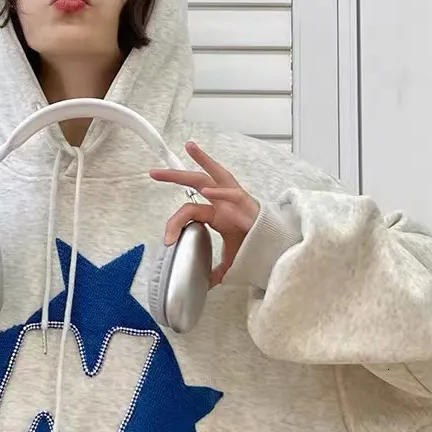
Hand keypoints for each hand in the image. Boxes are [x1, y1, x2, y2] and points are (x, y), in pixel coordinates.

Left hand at [150, 141, 259, 287]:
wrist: (278, 247)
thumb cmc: (255, 245)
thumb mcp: (232, 258)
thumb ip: (218, 269)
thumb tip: (207, 284)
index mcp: (216, 213)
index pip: (190, 209)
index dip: (175, 223)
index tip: (167, 239)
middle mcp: (223, 201)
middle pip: (196, 182)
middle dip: (175, 176)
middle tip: (154, 173)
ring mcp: (235, 199)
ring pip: (215, 175)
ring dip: (202, 160)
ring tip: (189, 147)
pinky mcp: (248, 205)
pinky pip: (233, 194)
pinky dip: (219, 192)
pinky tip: (206, 191)